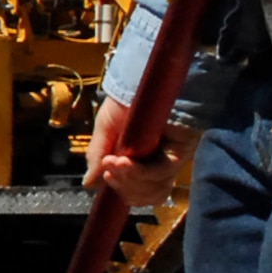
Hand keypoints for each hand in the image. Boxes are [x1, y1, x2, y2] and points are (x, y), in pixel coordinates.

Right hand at [82, 96, 196, 208]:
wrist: (141, 77)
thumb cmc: (126, 99)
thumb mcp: (106, 128)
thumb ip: (98, 156)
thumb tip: (89, 184)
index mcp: (141, 161)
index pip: (136, 191)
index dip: (121, 190)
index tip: (104, 175)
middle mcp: (158, 163)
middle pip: (145, 195)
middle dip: (123, 186)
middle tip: (108, 169)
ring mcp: (171, 158)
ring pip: (155, 190)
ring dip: (131, 181)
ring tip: (116, 164)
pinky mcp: (182, 150)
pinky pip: (161, 173)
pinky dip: (140, 172)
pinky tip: (125, 161)